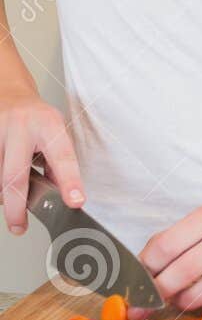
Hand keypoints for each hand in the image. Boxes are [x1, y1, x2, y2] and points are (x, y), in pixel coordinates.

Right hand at [0, 91, 83, 234]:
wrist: (9, 92)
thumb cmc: (36, 118)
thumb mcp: (56, 133)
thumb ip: (58, 163)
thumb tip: (63, 196)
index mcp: (48, 124)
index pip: (62, 157)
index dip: (70, 181)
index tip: (76, 201)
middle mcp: (21, 125)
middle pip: (15, 176)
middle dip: (16, 208)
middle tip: (19, 226)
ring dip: (3, 194)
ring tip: (11, 192)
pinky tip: (2, 178)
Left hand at [139, 200, 201, 312]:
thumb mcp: (190, 232)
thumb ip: (160, 253)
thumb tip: (130, 290)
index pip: (165, 245)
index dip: (145, 270)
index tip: (138, 284)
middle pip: (186, 269)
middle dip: (162, 291)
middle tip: (154, 301)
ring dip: (188, 301)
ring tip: (181, 300)